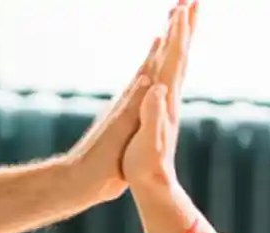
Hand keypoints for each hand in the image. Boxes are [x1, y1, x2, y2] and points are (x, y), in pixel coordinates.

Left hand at [63, 1, 196, 203]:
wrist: (82, 178)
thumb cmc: (103, 160)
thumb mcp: (121, 132)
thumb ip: (135, 104)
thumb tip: (147, 77)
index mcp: (138, 96)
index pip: (163, 57)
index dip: (176, 33)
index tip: (186, 6)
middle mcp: (135, 93)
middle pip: (160, 52)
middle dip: (175, 28)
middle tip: (187, 0)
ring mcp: (132, 102)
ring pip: (154, 63)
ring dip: (166, 42)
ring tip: (173, 22)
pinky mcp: (129, 114)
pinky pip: (147, 81)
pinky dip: (154, 66)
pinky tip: (153, 63)